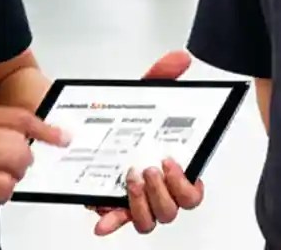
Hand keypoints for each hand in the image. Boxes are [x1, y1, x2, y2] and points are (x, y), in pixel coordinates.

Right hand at [0, 105, 69, 207]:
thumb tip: (20, 135)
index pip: (19, 118)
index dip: (44, 128)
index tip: (61, 136)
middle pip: (21, 144)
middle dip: (25, 158)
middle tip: (15, 165)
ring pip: (16, 166)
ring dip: (14, 175)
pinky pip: (3, 189)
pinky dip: (3, 191)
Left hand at [90, 50, 206, 234]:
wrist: (87, 125)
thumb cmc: (126, 118)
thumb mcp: (142, 95)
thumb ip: (161, 76)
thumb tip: (180, 58)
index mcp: (174, 168)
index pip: (193, 191)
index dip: (187, 185)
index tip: (171, 162)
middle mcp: (158, 189)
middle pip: (174, 209)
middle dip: (164, 192)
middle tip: (149, 168)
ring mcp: (135, 200)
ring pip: (149, 221)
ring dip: (142, 204)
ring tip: (130, 178)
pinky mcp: (111, 204)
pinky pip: (116, 221)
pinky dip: (111, 222)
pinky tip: (101, 219)